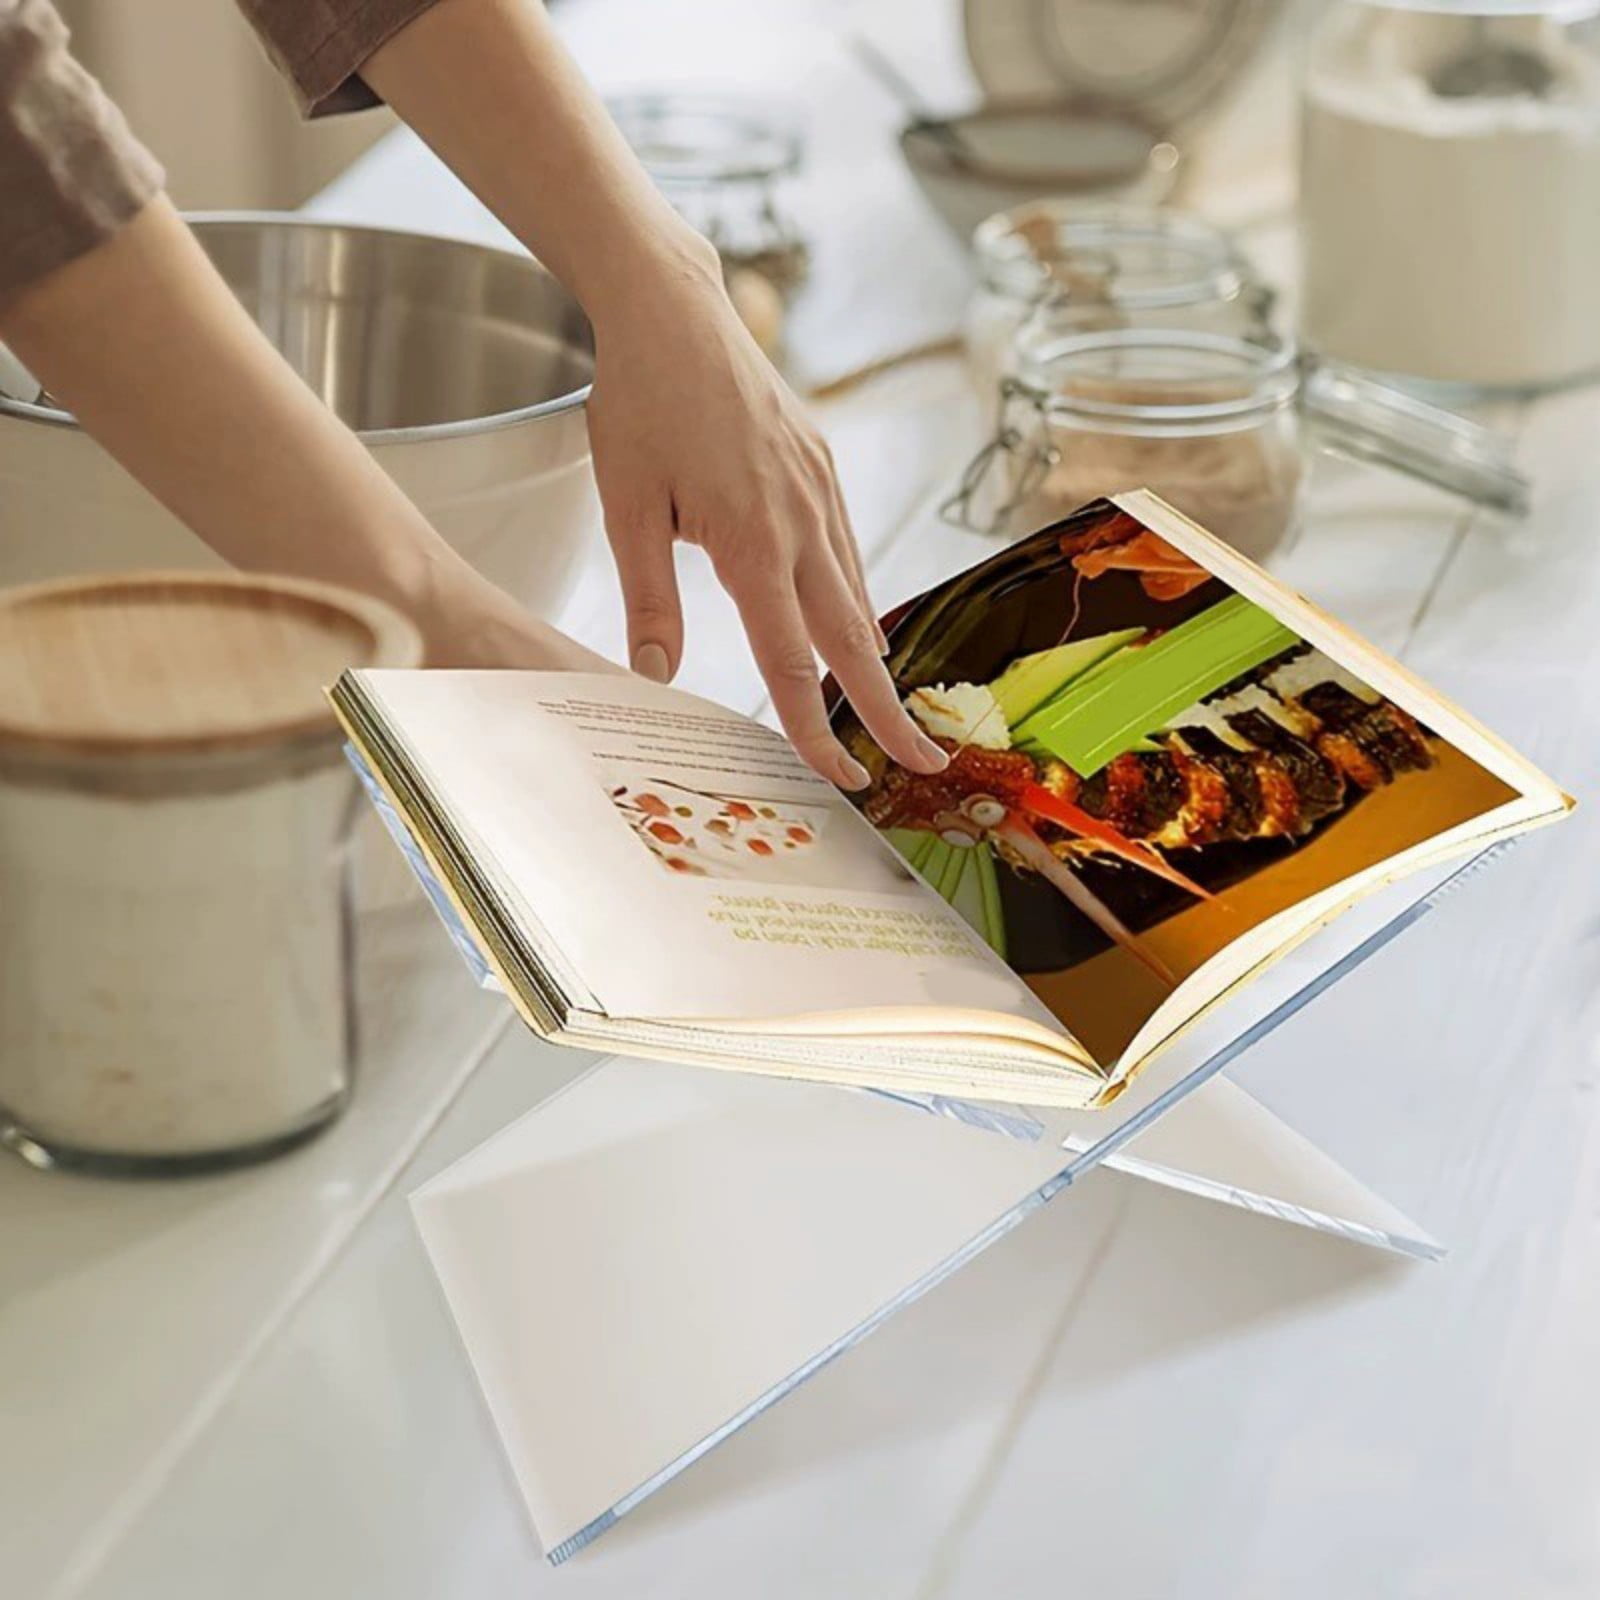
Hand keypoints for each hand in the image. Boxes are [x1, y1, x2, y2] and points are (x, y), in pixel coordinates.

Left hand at [583, 241, 948, 788]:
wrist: (672, 308)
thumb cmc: (638, 403)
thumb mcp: (626, 508)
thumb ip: (649, 601)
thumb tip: (657, 679)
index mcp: (752, 540)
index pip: (791, 660)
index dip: (815, 728)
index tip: (841, 776)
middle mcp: (801, 519)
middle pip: (853, 639)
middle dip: (888, 709)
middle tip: (922, 761)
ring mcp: (821, 489)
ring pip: (857, 593)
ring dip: (873, 658)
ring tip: (890, 710)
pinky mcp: (824, 466)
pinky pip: (850, 549)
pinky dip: (857, 599)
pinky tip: (854, 624)